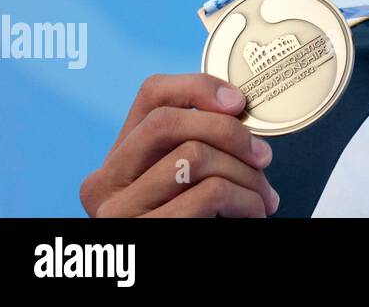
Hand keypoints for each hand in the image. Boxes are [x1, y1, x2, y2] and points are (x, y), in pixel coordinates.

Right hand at [79, 73, 279, 216]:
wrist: (164, 281)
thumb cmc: (189, 225)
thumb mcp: (182, 183)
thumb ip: (196, 146)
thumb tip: (240, 111)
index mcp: (118, 160)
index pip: (151, 94)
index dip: (200, 87)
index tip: (240, 102)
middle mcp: (105, 183)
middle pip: (170, 122)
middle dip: (230, 132)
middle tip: (263, 157)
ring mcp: (118, 212)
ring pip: (194, 157)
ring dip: (246, 176)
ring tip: (262, 198)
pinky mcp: (143, 235)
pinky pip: (208, 194)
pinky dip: (245, 201)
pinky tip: (252, 214)